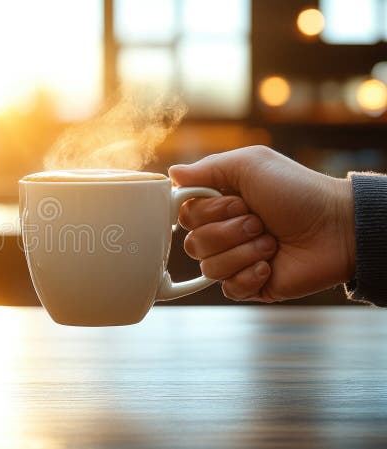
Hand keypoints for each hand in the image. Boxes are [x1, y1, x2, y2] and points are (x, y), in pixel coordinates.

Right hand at [169, 146, 354, 301]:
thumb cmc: (297, 191)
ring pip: (209, 267)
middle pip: (192, 243)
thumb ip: (207, 168)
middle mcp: (223, 232)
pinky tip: (271, 264)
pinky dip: (251, 275)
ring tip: (271, 242)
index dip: (207, 212)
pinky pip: (228, 288)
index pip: (184, 215)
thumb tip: (171, 173)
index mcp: (219, 204)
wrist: (336, 228)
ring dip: (245, 251)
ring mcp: (235, 260)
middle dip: (230, 231)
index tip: (237, 201)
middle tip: (260, 221)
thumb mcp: (250, 164)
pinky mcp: (249, 285)